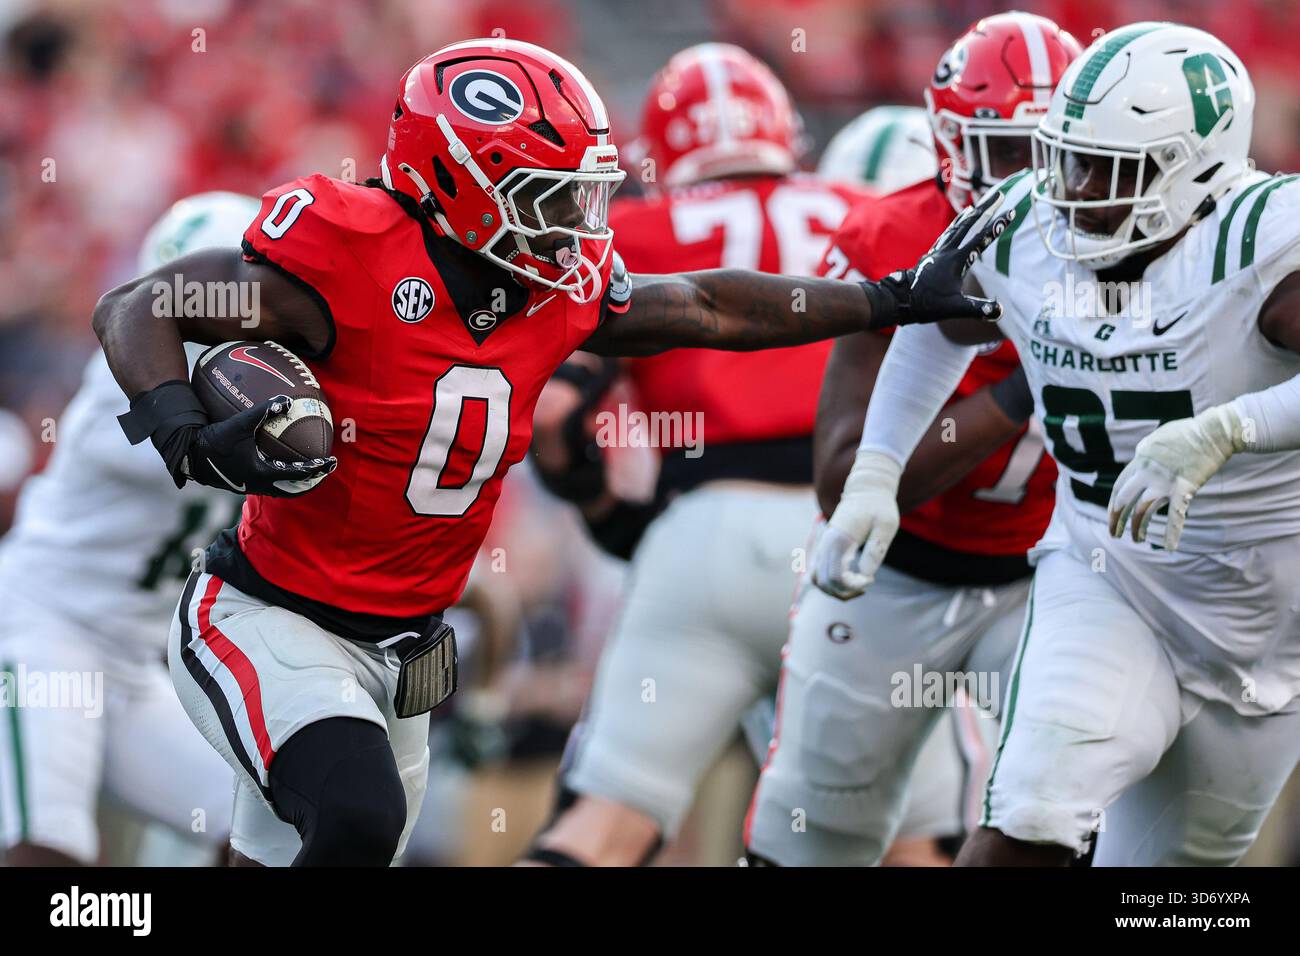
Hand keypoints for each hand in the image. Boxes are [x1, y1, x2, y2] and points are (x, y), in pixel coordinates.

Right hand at [177, 396, 336, 496]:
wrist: (189, 455)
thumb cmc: (214, 440)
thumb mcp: (239, 424)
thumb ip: (263, 411)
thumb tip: (287, 400)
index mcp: (263, 473)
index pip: (298, 474)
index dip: (317, 468)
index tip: (330, 462)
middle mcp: (259, 484)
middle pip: (294, 488)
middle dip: (312, 480)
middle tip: (325, 470)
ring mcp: (251, 486)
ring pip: (282, 488)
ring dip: (297, 481)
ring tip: (309, 471)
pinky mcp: (244, 482)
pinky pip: (269, 482)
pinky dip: (281, 476)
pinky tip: (281, 463)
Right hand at [811, 449, 901, 598]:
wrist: (866, 489)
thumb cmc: (880, 507)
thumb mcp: (886, 526)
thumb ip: (876, 550)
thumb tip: (866, 575)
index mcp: (840, 538)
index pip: (836, 575)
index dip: (853, 586)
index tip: (871, 579)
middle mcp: (826, 543)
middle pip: (825, 582)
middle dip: (845, 592)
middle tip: (866, 584)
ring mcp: (823, 545)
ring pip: (818, 580)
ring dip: (836, 591)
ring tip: (858, 586)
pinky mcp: (824, 547)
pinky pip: (818, 573)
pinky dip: (830, 583)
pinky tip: (849, 580)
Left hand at [862, 189, 1012, 327]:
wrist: (898, 300)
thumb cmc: (926, 304)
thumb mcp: (954, 308)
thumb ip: (977, 309)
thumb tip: (999, 311)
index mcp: (956, 260)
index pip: (982, 238)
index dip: (998, 225)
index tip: (1012, 211)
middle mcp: (948, 251)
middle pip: (970, 224)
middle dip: (987, 208)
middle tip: (1001, 194)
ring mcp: (939, 251)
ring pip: (957, 227)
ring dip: (971, 215)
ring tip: (980, 206)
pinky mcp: (932, 255)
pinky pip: (947, 234)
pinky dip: (955, 225)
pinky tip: (957, 224)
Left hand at [1107, 404, 1243, 549]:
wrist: (1214, 432)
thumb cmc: (1187, 432)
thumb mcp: (1156, 438)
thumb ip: (1143, 452)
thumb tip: (1137, 458)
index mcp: (1139, 460)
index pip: (1118, 488)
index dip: (1113, 506)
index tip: (1112, 517)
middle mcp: (1146, 472)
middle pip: (1124, 501)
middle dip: (1117, 520)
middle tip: (1114, 534)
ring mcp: (1164, 482)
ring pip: (1143, 511)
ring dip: (1138, 529)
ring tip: (1136, 540)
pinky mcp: (1184, 489)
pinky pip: (1176, 516)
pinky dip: (1173, 534)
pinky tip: (1170, 548)